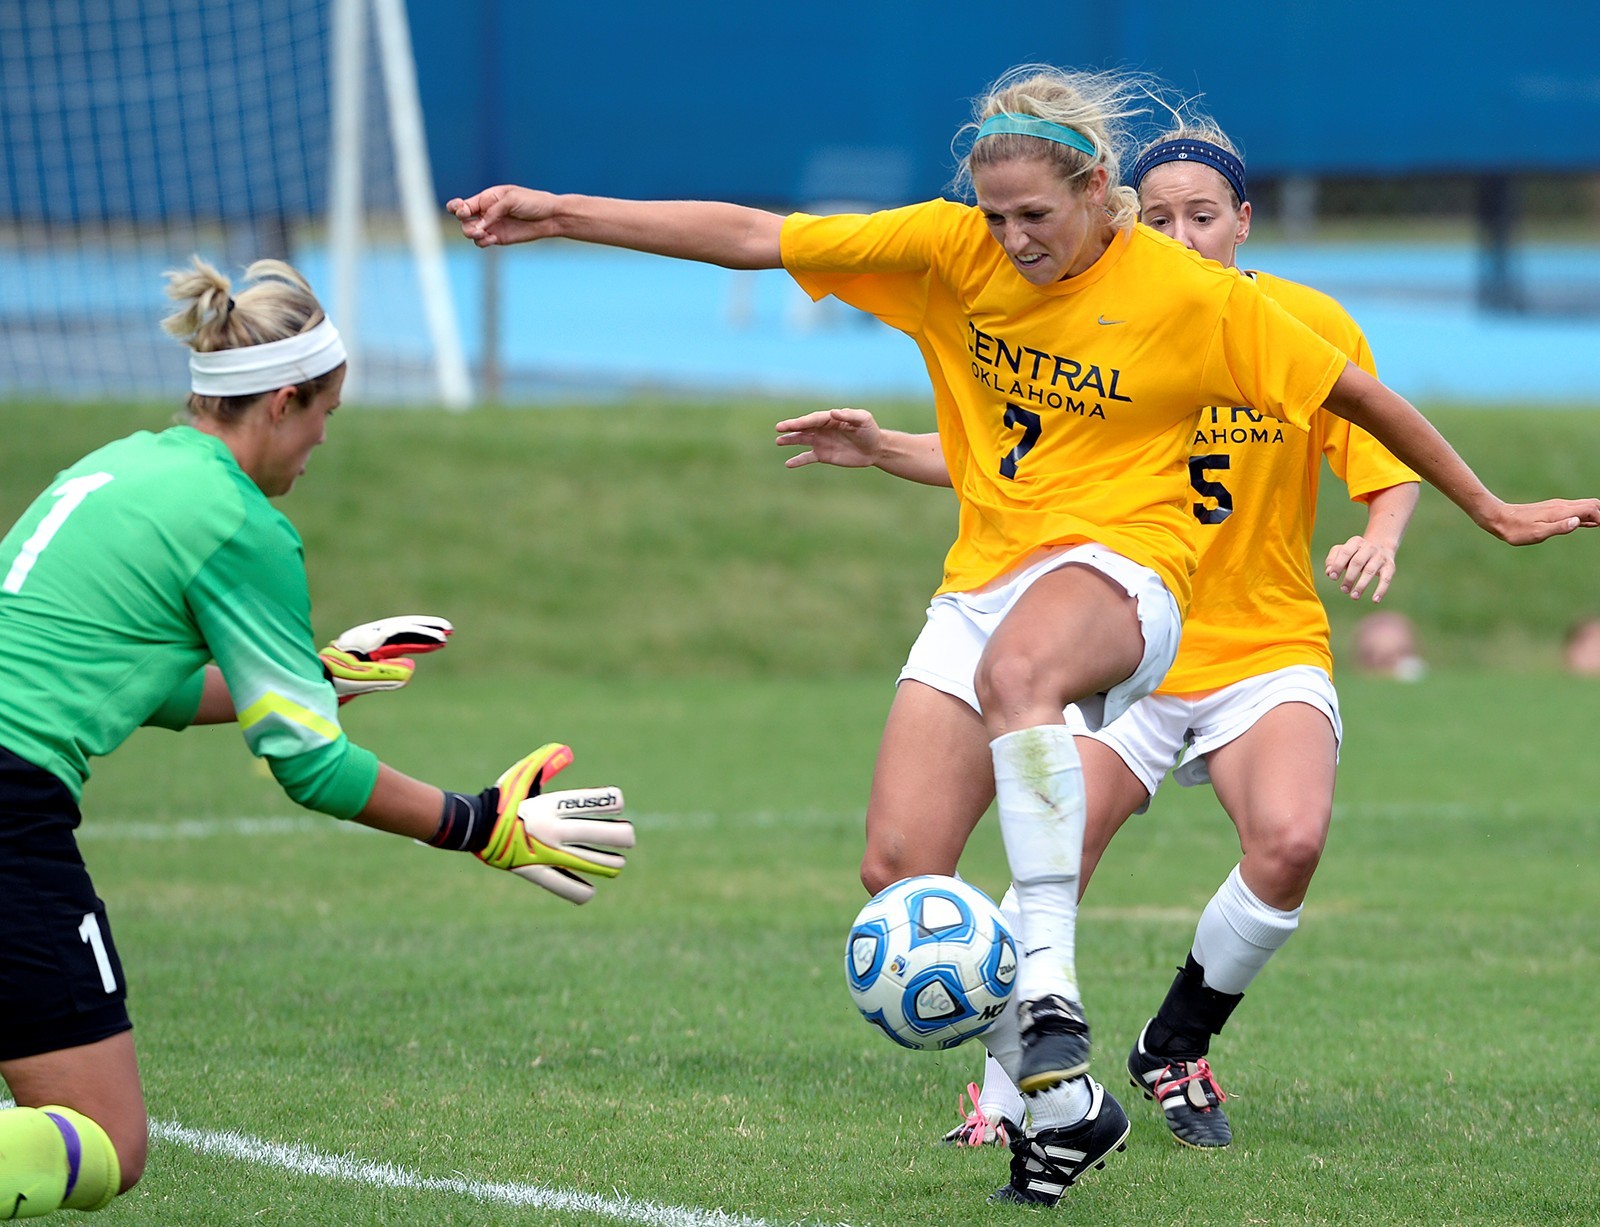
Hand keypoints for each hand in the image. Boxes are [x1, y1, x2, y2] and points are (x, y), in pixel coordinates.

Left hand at [320, 615, 452, 702]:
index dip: (422, 634)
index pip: (399, 632)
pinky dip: (413, 642)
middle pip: (402, 625)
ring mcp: (368, 640)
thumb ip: (383, 675)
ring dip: (422, 633)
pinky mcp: (369, 649)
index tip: (441, 639)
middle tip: (450, 629)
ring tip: (444, 636)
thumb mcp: (357, 680)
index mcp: (365, 640)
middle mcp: (368, 635)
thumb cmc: (334, 681)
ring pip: (400, 632)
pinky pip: (395, 642)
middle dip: (427, 627)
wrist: (314, 679)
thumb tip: (412, 667)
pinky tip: (426, 645)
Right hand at [446, 186, 558, 247]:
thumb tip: (479, 226)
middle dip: (466, 225)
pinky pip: (482, 242)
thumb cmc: (532, 202)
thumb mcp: (511, 200)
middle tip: (479, 229)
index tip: (465, 211)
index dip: (457, 208)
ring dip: (473, 234)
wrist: (549, 217)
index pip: (463, 204)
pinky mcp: (498, 238)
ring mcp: (491, 226)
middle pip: (463, 220)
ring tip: (485, 234)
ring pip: (470, 232)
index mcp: (486, 198)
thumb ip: (493, 212)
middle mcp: (485, 212)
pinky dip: (483, 242)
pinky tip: (493, 239)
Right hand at [476, 743, 633, 903]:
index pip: (602, 801)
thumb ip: (547, 762)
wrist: (473, 826)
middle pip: (607, 834)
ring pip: (596, 864)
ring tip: (616, 862)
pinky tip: (589, 887)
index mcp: (554, 804)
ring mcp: (548, 854)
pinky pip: (570, 889)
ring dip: (612, 863)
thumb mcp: (523, 773)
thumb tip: (568, 752)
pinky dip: (584, 890)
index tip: (616, 804)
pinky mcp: (538, 874)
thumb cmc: (502, 798)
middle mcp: (556, 829)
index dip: (614, 801)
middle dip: (624, 835)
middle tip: (626, 837)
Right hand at [775, 408, 883, 468]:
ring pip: (802, 440)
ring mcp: (821, 442)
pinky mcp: (823, 455)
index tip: (792, 424)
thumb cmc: (870, 431)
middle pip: (804, 427)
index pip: (813, 419)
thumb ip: (849, 416)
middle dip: (791, 427)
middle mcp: (822, 429)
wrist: (874, 449)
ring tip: (778, 441)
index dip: (802, 421)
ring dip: (790, 440)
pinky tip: (789, 464)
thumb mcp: (863, 420)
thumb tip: (833, 412)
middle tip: (779, 428)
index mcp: (830, 419)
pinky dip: (798, 460)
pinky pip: (807, 457)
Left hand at [1323, 536, 1398, 601]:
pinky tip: (1375, 600)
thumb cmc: (1355, 553)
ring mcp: (1380, 557)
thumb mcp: (1343, 551)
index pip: (1345, 552)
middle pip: (1357, 562)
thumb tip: (1328, 572)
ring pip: (1370, 571)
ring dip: (1361, 585)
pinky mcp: (1390, 567)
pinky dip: (1381, 589)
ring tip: (1353, 596)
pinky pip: (1386, 579)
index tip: (1332, 577)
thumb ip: (1332, 560)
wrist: (1381, 546)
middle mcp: (1369, 548)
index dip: (1337, 565)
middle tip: (1343, 590)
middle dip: (1349, 577)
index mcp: (1355, 542)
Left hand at [1484, 498, 1599, 545]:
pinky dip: (1586, 516)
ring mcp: (1557, 507)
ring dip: (1597, 514)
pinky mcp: (1552, 510)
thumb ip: (1559, 527)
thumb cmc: (1516, 530)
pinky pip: (1575, 510)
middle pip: (1592, 504)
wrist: (1498, 519)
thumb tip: (1578, 522)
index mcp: (1561, 511)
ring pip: (1585, 506)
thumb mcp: (1537, 533)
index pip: (1592, 510)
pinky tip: (1590, 523)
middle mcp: (1562, 506)